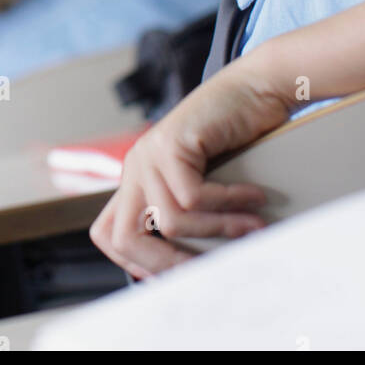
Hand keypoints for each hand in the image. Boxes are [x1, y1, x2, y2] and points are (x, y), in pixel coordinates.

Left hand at [89, 58, 287, 277]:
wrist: (255, 88)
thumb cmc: (238, 139)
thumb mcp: (205, 185)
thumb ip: (188, 216)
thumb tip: (195, 273)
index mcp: (137, 180)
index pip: (109, 234)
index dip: (135, 264)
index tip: (178, 275)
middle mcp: (135, 167)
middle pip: (123, 237)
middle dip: (166, 265)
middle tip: (210, 271)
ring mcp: (149, 153)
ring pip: (171, 221)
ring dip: (219, 230)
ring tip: (254, 227)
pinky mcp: (171, 142)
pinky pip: (194, 196)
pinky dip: (230, 204)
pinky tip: (255, 197)